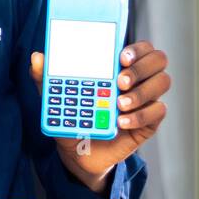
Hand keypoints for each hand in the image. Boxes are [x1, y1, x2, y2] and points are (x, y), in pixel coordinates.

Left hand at [30, 40, 169, 185]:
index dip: (137, 48)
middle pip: (158, 60)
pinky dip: (140, 115)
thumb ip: (46, 78)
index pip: (141, 47)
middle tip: (120, 81)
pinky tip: (122, 122)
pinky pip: (158, 111)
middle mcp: (137, 78)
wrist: (79, 152)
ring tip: (118, 104)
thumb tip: (36, 57)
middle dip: (141, 67)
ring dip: (141, 92)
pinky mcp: (150, 120)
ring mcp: (146, 98)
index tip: (121, 57)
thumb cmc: (73, 118)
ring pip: (162, 82)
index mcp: (118, 66)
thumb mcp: (56, 99)